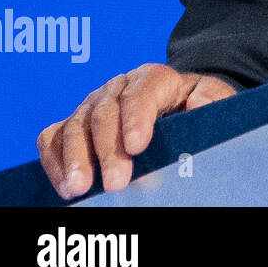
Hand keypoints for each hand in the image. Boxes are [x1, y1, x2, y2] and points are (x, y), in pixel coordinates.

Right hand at [36, 63, 235, 198]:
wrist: (178, 103)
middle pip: (105, 113)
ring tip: (80, 188)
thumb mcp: (214, 97)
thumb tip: (196, 105)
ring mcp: (91, 105)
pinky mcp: (73, 125)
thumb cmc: (196, 103)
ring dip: (75, 159)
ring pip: (75, 126)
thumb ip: (210, 98)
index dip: (136, 119)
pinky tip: (66, 185)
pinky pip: (52, 138)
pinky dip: (55, 161)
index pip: (140, 93)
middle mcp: (116, 88)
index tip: (138, 147)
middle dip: (108, 150)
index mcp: (152, 78)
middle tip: (116, 183)